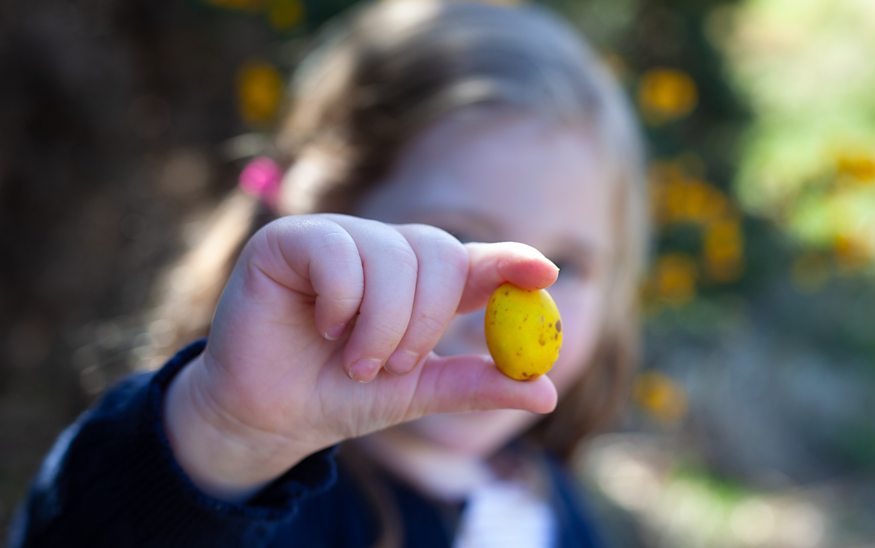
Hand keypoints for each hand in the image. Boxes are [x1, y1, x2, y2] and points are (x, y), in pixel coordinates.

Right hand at [164, 214, 558, 499]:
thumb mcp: (418, 393)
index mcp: (423, 284)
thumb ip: (476, 384)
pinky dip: (342, 300)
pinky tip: (324, 326)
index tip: (545, 273)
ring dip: (382, 323)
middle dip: (428, 318)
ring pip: (391, 255)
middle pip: (440, 252)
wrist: (269, 414)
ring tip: (356, 362)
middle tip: (400, 364)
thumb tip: (547, 392)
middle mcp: (387, 252)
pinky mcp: (292, 239)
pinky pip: (338, 251)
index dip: (512, 260)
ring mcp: (340, 238)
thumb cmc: (344, 396)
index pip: (477, 258)